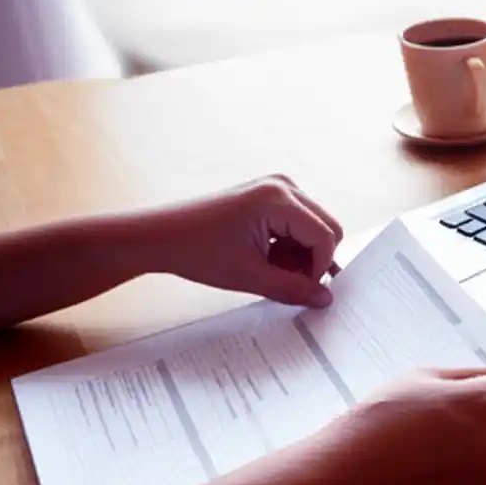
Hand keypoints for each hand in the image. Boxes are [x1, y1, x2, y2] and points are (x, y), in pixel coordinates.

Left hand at [151, 174, 343, 306]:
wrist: (159, 237)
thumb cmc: (196, 250)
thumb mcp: (249, 276)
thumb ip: (293, 289)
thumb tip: (325, 298)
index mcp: (279, 198)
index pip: (325, 236)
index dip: (319, 269)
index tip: (303, 291)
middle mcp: (283, 186)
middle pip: (326, 228)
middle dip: (313, 260)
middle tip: (289, 282)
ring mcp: (276, 189)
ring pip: (313, 229)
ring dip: (300, 255)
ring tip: (270, 271)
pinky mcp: (268, 197)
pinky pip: (297, 224)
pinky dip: (289, 247)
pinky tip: (266, 260)